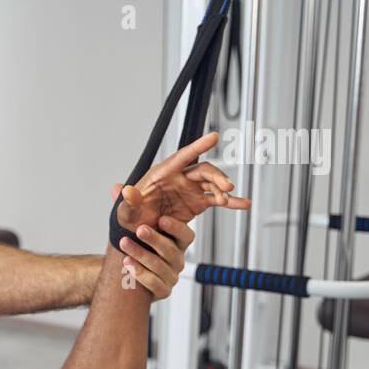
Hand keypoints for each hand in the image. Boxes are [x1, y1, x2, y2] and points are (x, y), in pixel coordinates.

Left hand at [112, 132, 249, 299]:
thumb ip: (127, 201)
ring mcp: (190, 190)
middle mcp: (179, 178)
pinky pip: (217, 200)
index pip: (182, 156)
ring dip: (223, 190)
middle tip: (226, 187)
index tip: (214, 136)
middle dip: (216, 176)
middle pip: (203, 170)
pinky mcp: (197, 203)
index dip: (198, 146)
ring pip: (212, 184)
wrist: (138, 232)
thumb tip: (126, 189)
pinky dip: (230, 203)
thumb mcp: (125, 211)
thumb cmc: (129, 217)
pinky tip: (244, 204)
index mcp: (162, 174)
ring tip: (228, 199)